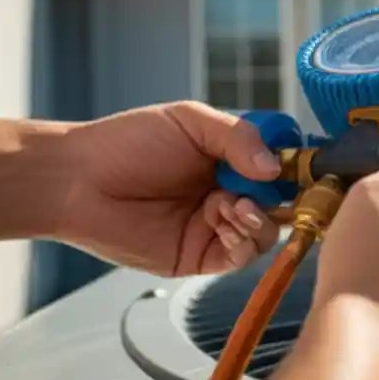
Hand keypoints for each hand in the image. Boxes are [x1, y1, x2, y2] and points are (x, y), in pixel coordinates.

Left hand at [57, 101, 283, 275]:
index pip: (279, 166)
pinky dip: (243, 242)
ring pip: (265, 233)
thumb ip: (239, 137)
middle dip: (279, 199)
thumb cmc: (126, 143)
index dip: (295, 168)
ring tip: (234, 207)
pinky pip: (240, 258)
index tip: (301, 168)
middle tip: (261, 192)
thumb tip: (274, 168)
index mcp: (229, 159)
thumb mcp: (190, 121)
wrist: (77, 182)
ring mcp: (215, 226)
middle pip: (280, 203)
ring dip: (260, 221)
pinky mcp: (200, 257)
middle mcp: (227, 192)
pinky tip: (225, 223)